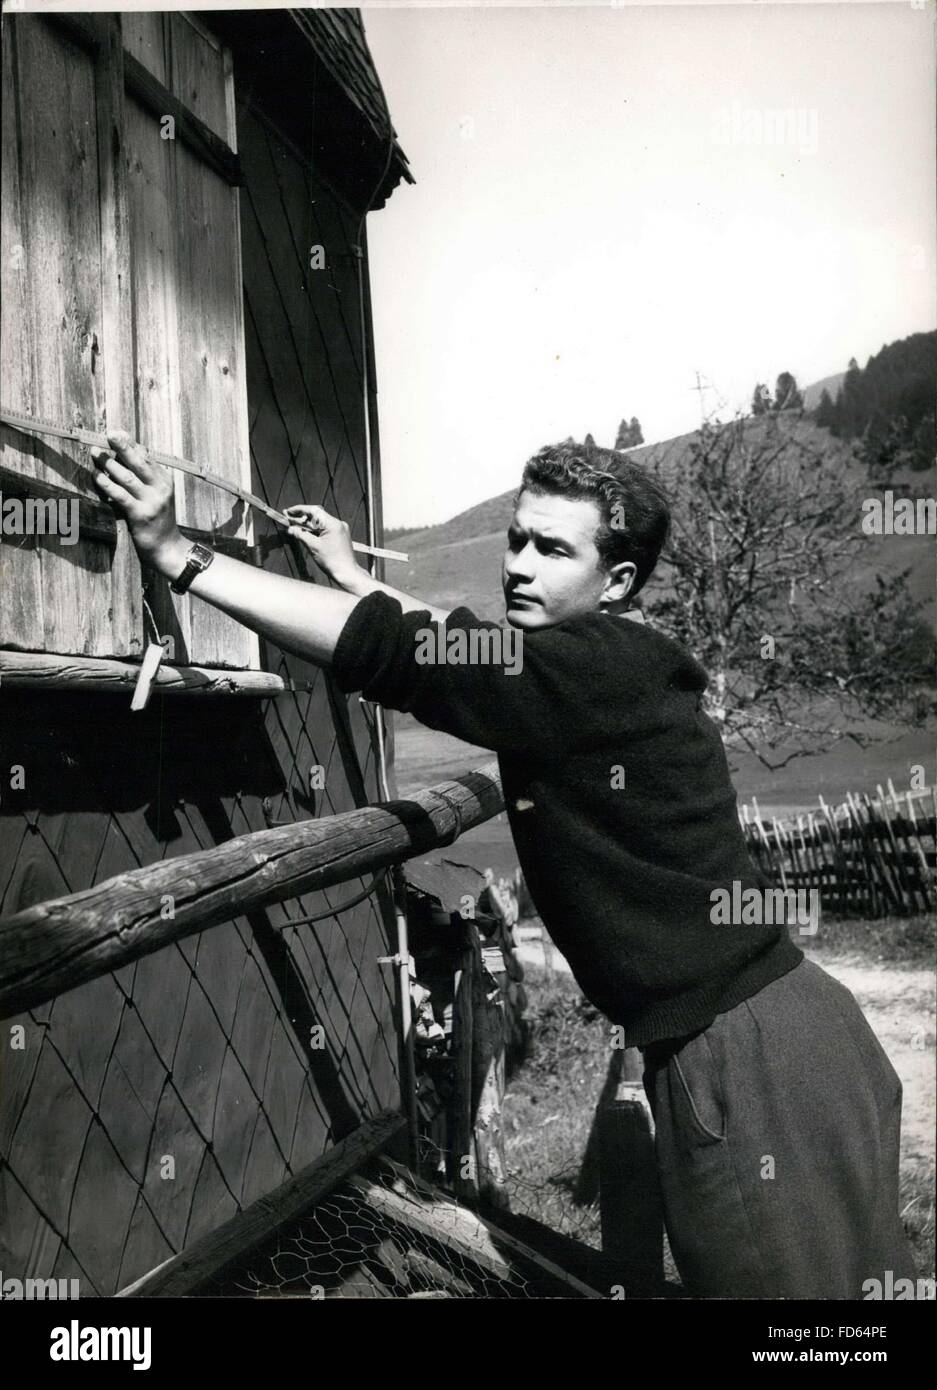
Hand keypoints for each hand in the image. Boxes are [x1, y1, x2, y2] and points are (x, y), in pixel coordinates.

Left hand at [90, 432, 183, 568]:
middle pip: (139, 462)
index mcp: (165, 480)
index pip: (146, 456)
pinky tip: (96, 475)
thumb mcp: (157, 496)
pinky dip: (106, 483)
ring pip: (127, 476)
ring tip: (95, 452)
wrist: (167, 548)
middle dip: (122, 446)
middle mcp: (160, 488)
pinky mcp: (139, 514)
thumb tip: (127, 457)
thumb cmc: (158, 520)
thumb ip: (145, 478)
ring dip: (109, 463)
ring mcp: (151, 501)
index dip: (130, 443)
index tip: (116, 432)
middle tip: (108, 434)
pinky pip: (119, 495)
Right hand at [284, 504, 359, 586]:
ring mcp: (340, 529)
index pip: (314, 511)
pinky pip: (325, 529)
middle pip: (317, 516)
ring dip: (308, 525)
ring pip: (320, 523)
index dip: (299, 510)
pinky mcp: (340, 535)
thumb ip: (301, 535)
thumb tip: (290, 529)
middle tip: (288, 519)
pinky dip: (315, 530)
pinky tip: (305, 533)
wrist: (347, 573)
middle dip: (302, 518)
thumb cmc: (333, 562)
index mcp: (333, 524)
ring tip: (294, 526)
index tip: (289, 511)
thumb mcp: (313, 547)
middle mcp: (338, 524)